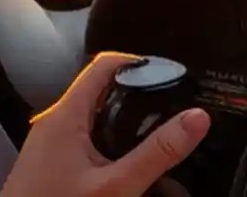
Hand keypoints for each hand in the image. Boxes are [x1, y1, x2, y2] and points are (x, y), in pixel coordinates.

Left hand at [0, 52, 210, 196]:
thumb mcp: (114, 187)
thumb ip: (156, 153)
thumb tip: (195, 118)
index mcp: (65, 117)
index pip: (104, 64)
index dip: (140, 62)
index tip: (169, 75)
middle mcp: (54, 125)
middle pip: (102, 91)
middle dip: (138, 98)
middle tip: (171, 108)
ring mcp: (50, 147)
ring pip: (94, 119)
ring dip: (125, 123)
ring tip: (157, 137)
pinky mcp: (50, 167)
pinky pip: (86, 142)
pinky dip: (111, 145)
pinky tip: (129, 167)